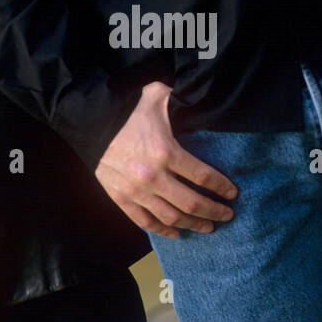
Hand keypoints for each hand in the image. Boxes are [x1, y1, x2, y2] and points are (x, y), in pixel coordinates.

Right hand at [94, 81, 237, 238]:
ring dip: (194, 224)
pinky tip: (177, 232)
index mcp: (165, 151)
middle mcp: (152, 176)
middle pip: (192, 203)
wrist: (89, 122)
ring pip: (172, 217)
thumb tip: (199, 89)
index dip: (222, 187)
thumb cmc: (125, 108)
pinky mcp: (121, 198)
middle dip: (214, 211)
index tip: (233, 193)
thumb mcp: (155, 95)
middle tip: (227, 215)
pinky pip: (146, 221)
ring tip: (208, 226)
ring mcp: (136, 191)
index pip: (203, 176)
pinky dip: (164, 230)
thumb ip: (179, 95)